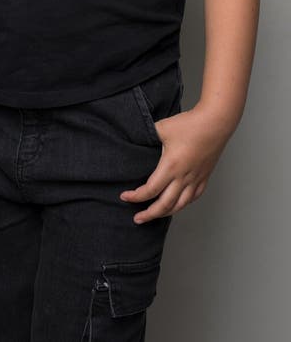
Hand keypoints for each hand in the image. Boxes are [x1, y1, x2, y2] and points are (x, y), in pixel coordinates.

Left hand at [120, 106, 230, 222]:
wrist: (215, 122)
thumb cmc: (189, 124)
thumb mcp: (162, 128)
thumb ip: (147, 136)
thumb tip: (135, 140)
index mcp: (171, 166)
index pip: (150, 190)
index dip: (136, 197)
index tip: (124, 197)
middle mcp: (184, 177)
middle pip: (164, 205)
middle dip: (149, 214)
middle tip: (137, 219)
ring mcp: (196, 179)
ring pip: (180, 205)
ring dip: (165, 213)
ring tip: (154, 215)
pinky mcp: (204, 177)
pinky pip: (193, 198)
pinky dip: (182, 204)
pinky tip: (177, 204)